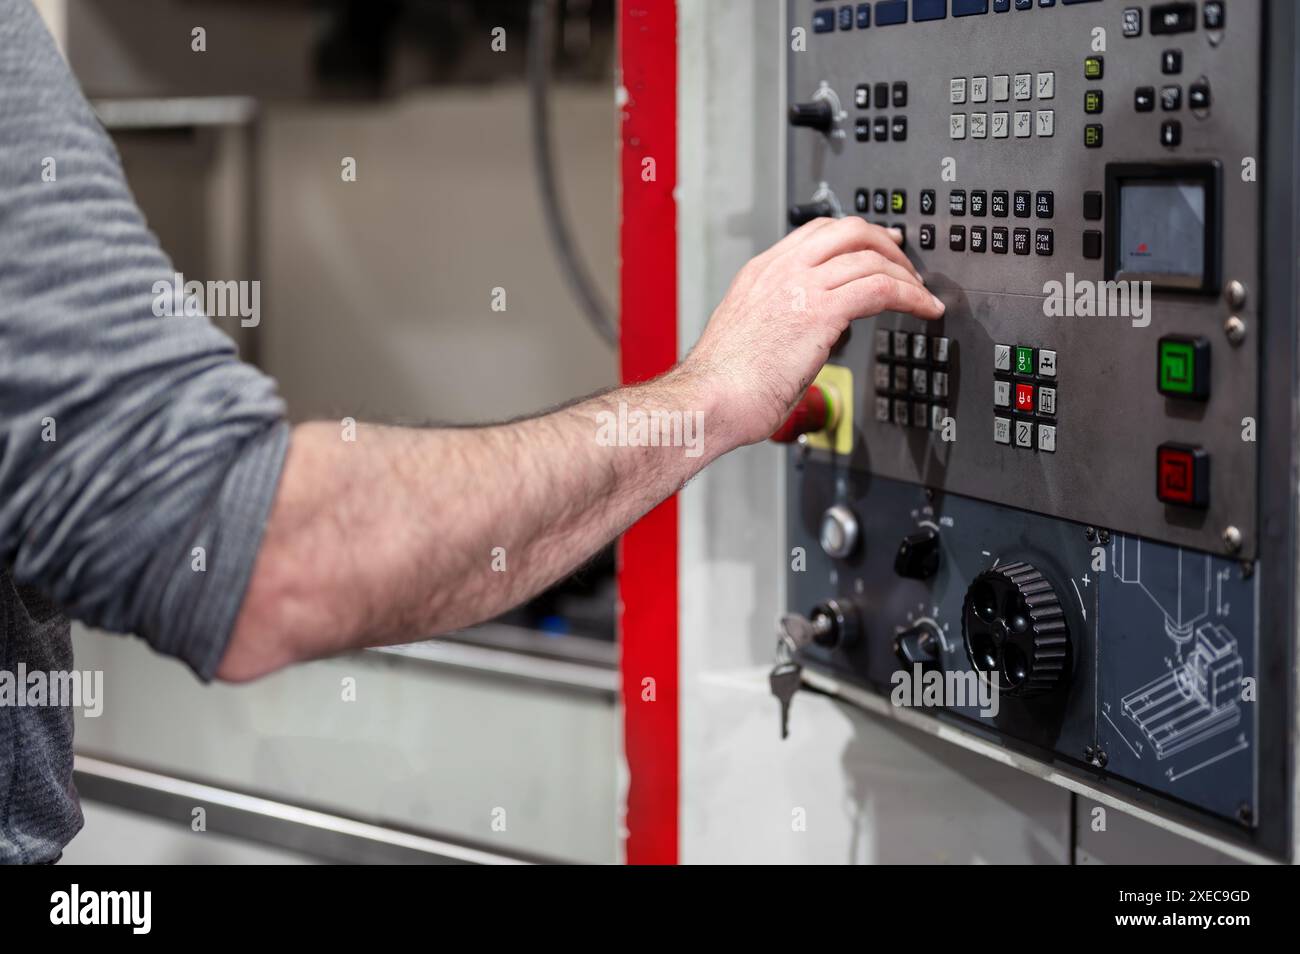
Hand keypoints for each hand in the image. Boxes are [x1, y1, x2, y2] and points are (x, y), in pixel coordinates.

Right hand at [678, 217, 944, 451]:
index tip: (877, 249)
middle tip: (908, 264)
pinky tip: (924, 310)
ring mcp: (800, 287)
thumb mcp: (749, 338)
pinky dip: (911, 296)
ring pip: (870, 257)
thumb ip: (780, 325)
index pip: (816, 233)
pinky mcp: (820, 311)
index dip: (855, 236)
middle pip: (849, 230)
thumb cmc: (721, 386)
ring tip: (922, 296)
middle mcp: (780, 271)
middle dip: (887, 243)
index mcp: (759, 274)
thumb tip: (810, 338)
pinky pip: (881, 288)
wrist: (708, 400)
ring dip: (906, 274)